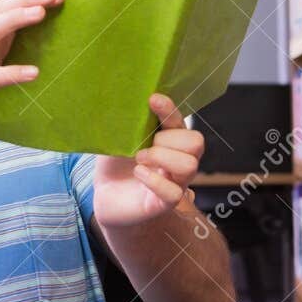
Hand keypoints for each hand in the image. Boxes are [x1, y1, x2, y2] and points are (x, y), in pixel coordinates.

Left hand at [93, 94, 204, 228]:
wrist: (105, 195)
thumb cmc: (116, 164)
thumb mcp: (119, 138)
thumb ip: (127, 122)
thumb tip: (126, 99)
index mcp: (170, 139)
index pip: (180, 121)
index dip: (169, 109)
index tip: (152, 100)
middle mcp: (179, 159)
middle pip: (196, 142)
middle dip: (167, 140)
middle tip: (142, 147)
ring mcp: (176, 182)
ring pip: (189, 165)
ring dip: (161, 158)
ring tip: (140, 160)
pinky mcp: (166, 203)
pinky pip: (174, 192)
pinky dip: (154, 180)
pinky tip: (139, 174)